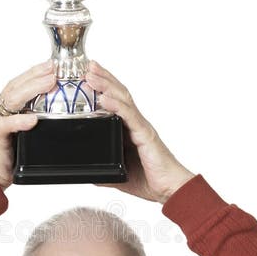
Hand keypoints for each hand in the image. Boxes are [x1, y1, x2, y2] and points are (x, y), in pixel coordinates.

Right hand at [0, 60, 55, 189]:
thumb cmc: (3, 156)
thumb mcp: (17, 131)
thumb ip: (26, 117)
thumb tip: (50, 109)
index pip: (17, 84)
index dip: (34, 73)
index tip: (50, 66)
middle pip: (16, 86)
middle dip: (36, 75)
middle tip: (53, 68)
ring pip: (12, 99)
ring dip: (33, 89)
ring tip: (49, 82)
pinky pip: (7, 125)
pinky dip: (21, 121)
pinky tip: (33, 119)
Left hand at [84, 60, 196, 202]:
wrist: (170, 190)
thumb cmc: (150, 180)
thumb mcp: (119, 175)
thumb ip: (106, 171)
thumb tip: (91, 173)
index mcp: (129, 129)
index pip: (115, 101)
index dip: (102, 86)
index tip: (86, 74)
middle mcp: (136, 123)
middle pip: (118, 93)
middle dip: (103, 77)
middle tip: (87, 65)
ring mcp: (141, 127)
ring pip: (123, 99)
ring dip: (107, 85)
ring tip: (92, 74)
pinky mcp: (145, 135)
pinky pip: (130, 116)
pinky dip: (116, 106)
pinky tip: (105, 98)